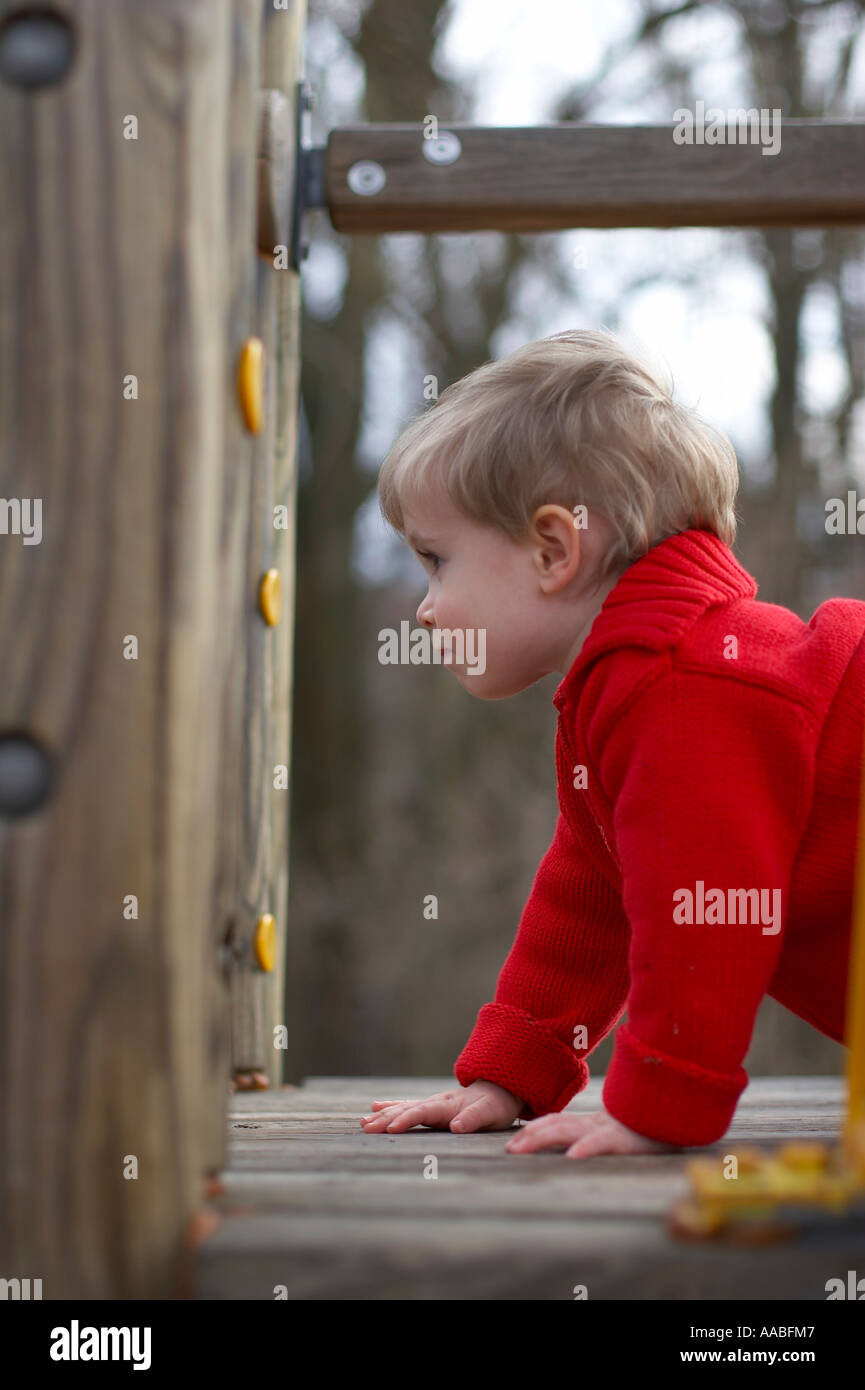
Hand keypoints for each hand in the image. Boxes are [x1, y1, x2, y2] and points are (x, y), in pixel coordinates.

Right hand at [359, 1079, 523, 1133]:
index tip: (390, 1128)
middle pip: (407, 1110)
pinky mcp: (432, 1107)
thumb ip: (473, 1118)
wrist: (501, 1087)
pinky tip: (375, 1107)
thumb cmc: (497, 1105)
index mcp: (449, 1105)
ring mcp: (432, 1103)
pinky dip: (391, 1107)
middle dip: (386, 1119)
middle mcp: (436, 1102)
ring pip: (403, 1108)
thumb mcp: (491, 1113)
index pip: (423, 1113)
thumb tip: (456, 1127)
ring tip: (363, 1122)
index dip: (406, 1119)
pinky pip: (407, 1106)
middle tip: (366, 1128)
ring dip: (384, 1115)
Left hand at [504, 1106, 676, 1158]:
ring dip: (543, 1139)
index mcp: (596, 1123)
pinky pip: (602, 1144)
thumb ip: (605, 1133)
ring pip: (570, 1132)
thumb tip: (583, 1143)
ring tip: (521, 1149)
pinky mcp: (626, 1139)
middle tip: (508, 1149)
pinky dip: (586, 1149)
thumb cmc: (654, 1124)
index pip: (560, 1121)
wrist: (681, 1105)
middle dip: (530, 1136)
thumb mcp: (625, 1130)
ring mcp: (610, 1130)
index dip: (536, 1127)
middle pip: (557, 1125)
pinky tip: (572, 1157)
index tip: (515, 1138)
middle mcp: (598, 1124)